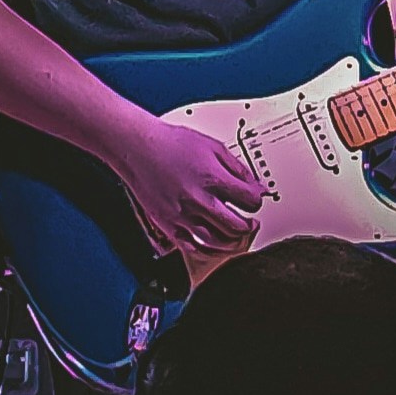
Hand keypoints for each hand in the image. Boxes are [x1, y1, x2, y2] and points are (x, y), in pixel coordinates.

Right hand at [116, 115, 262, 255]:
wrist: (138, 148)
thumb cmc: (172, 144)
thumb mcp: (213, 147)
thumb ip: (237, 168)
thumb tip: (254, 184)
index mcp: (213, 179)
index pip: (249, 200)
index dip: (257, 201)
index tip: (255, 200)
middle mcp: (199, 199)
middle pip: (236, 225)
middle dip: (249, 225)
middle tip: (251, 222)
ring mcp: (182, 215)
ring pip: (216, 241)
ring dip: (232, 241)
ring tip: (236, 235)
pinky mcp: (167, 224)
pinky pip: (191, 247)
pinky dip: (207, 250)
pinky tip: (213, 245)